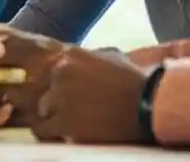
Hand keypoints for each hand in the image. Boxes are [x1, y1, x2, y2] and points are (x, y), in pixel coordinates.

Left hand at [23, 47, 148, 143]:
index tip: (69, 91)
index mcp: (71, 55)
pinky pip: (43, 129)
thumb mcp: (112, 58)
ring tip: (69, 123)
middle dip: (57, 99)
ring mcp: (59, 97)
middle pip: (47, 88)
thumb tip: (84, 61)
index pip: (54, 69)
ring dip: (54, 116)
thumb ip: (91, 59)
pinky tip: (62, 134)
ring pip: (43, 108)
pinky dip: (51, 132)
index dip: (60, 83)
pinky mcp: (62, 122)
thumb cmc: (134, 81)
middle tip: (72, 109)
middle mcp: (60, 72)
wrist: (145, 105)